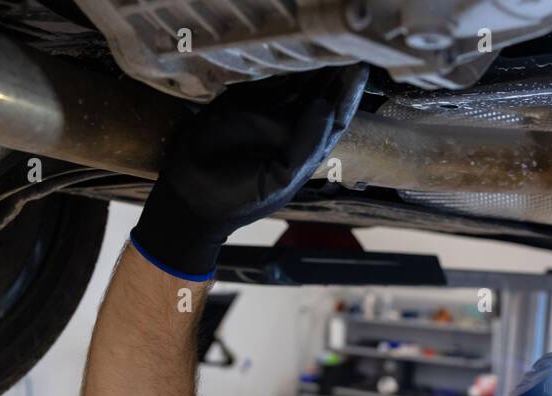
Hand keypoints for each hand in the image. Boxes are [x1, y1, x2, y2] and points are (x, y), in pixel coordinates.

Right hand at [130, 64, 368, 279]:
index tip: (358, 70)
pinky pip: (263, 76)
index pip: (335, 117)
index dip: (348, 94)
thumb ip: (306, 147)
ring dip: (309, 62)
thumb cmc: (239, 197)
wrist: (193, 196)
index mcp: (305, 148)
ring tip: (324, 41)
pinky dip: (277, 62)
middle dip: (333, 71)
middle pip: (319, 93)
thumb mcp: (280, 179)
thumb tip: (324, 106)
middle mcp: (290, 127)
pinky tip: (291, 46)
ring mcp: (266, 112)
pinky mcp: (241, 100)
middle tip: (346, 46)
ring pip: (294, 81)